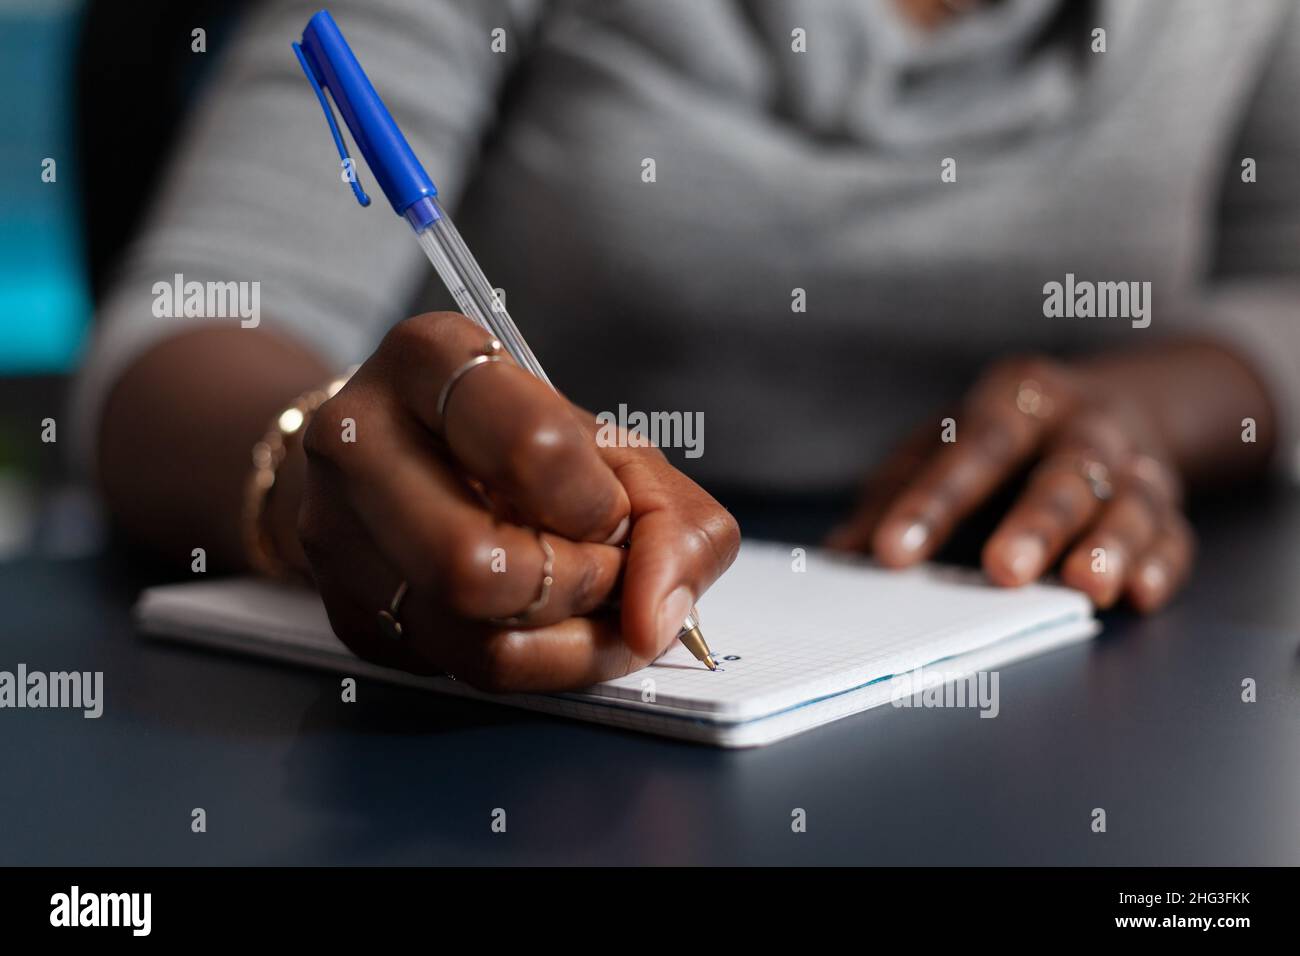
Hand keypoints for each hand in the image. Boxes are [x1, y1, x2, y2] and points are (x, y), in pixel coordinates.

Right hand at [296, 312, 738, 690]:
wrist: (410, 463)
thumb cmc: (518, 445)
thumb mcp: (608, 446)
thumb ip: (669, 516)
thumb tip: (656, 617)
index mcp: (429, 360)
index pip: (530, 448)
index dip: (597, 504)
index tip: (612, 513)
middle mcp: (357, 439)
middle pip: (473, 564)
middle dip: (577, 585)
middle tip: (605, 567)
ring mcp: (336, 532)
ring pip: (470, 639)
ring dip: (568, 641)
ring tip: (589, 600)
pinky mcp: (347, 611)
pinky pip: (462, 672)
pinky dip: (538, 664)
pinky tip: (550, 625)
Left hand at [826, 357, 1194, 611]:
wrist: (1112, 404)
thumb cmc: (1002, 436)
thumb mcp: (942, 444)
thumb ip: (895, 494)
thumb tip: (841, 553)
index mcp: (1016, 401)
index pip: (972, 447)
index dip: (931, 501)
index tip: (892, 554)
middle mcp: (1082, 427)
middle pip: (1065, 472)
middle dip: (1036, 521)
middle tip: (1003, 571)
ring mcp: (1135, 464)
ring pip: (1132, 501)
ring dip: (1110, 544)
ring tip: (1085, 586)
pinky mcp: (1170, 506)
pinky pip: (1174, 534)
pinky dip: (1161, 564)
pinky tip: (1140, 593)